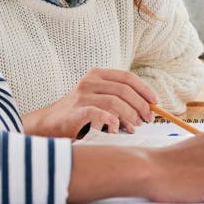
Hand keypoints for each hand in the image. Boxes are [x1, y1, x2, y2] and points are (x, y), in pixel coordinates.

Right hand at [22, 68, 157, 138]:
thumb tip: (146, 110)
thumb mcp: (98, 99)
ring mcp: (81, 96)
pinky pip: (98, 113)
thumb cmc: (78, 114)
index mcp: (97, 75)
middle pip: (124, 90)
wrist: (48, 124)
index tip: (155, 102)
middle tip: (147, 119)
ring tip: (134, 127)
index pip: (127, 77)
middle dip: (140, 105)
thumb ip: (117, 100)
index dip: (144, 89)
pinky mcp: (75, 112)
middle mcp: (89, 81)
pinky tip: (116, 129)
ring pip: (115, 102)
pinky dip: (111, 121)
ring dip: (129, 116)